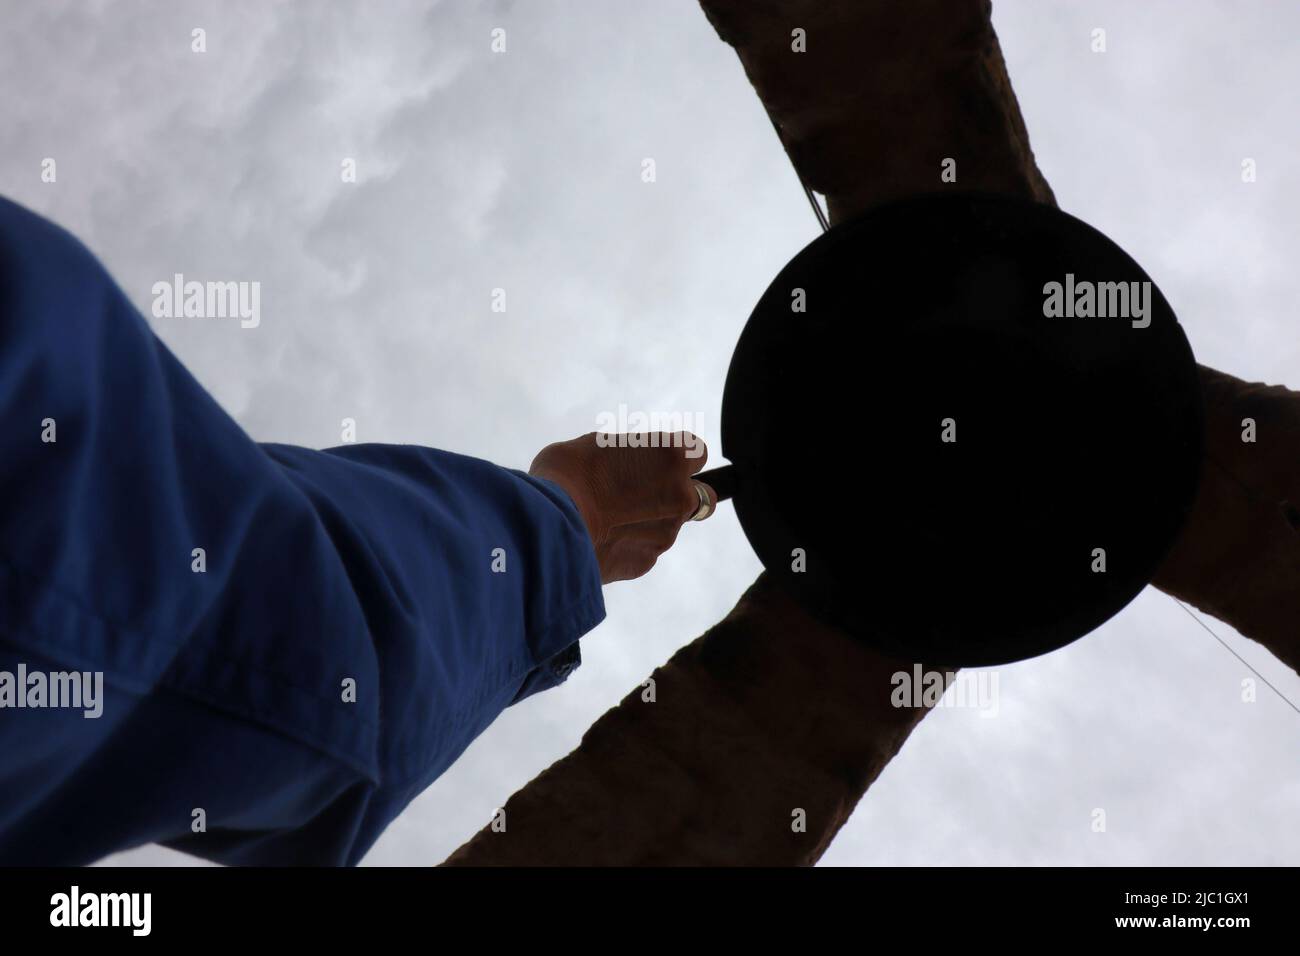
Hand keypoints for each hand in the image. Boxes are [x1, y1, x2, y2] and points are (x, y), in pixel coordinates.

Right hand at [530, 432, 716, 583]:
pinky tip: (600, 538)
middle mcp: (681, 495)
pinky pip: (644, 548)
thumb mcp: (596, 445)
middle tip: (647, 493)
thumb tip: (621, 464)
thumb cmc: (568, 474)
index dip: (676, 459)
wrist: (551, 526)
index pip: (697, 452)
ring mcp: (667, 532)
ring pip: (668, 524)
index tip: (657, 462)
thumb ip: (624, 456)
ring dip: (647, 520)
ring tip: (607, 517)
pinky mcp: (647, 561)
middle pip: (701, 495)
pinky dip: (629, 544)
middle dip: (681, 494)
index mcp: (672, 456)